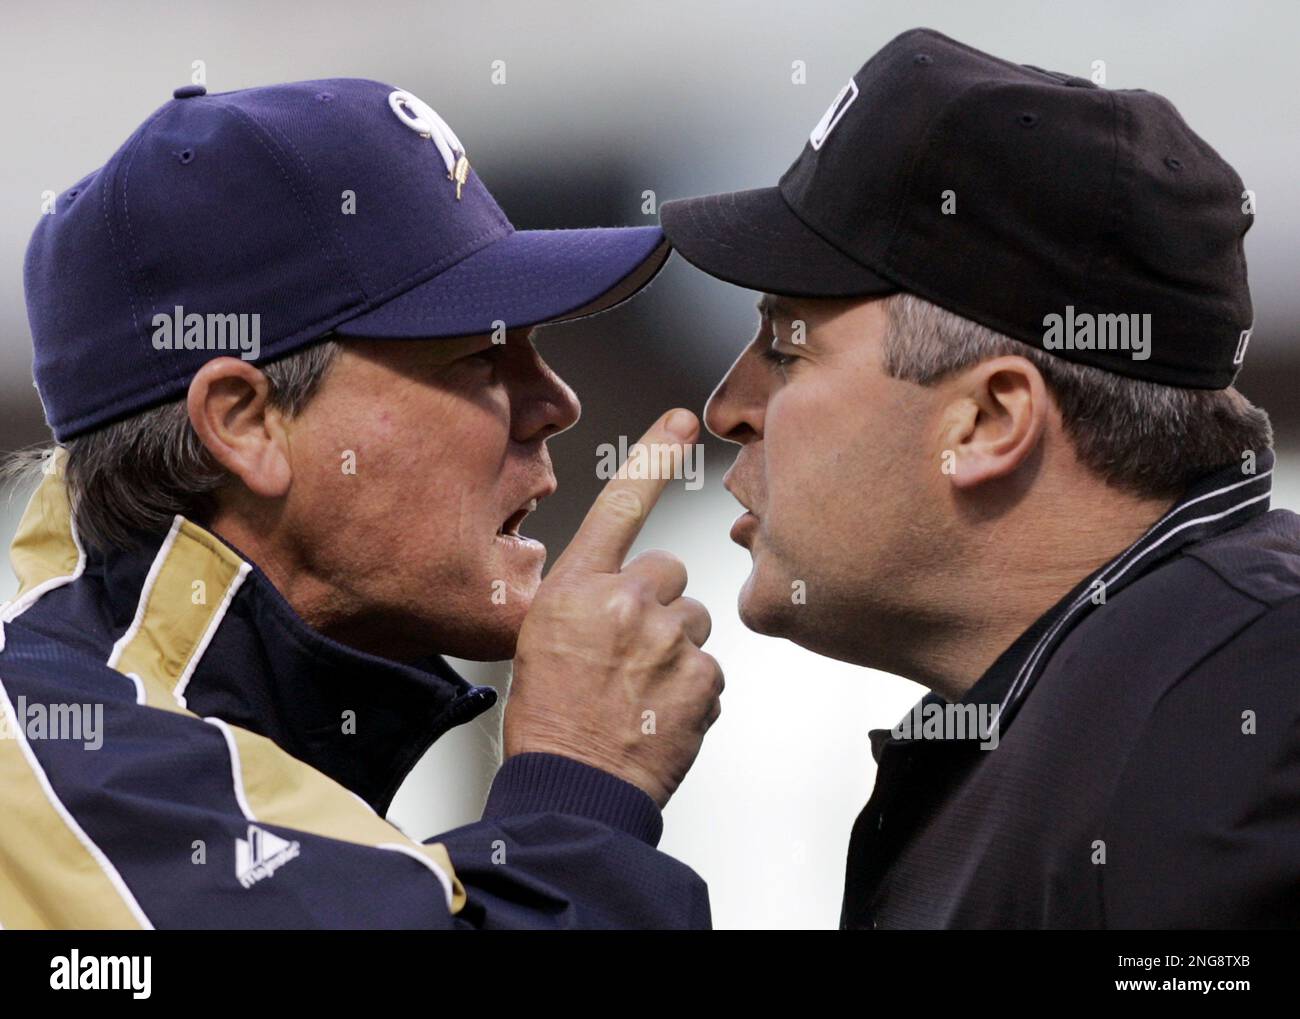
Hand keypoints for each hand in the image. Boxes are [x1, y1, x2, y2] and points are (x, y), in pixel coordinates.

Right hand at [504, 408, 722, 807]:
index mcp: (575, 589)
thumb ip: (587, 601)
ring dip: (678, 648)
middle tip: (632, 651)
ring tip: (643, 689)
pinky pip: (710, 667)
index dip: (653, 456)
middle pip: (671, 571)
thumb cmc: (550, 721)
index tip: (681, 422)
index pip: (619, 505)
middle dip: (660, 604)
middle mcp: (623, 603)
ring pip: (695, 621)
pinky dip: (692, 689)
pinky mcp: (702, 678)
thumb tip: (622, 593)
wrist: (572, 788)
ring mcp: (666, 640)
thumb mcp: (544, 640)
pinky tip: (660, 712)